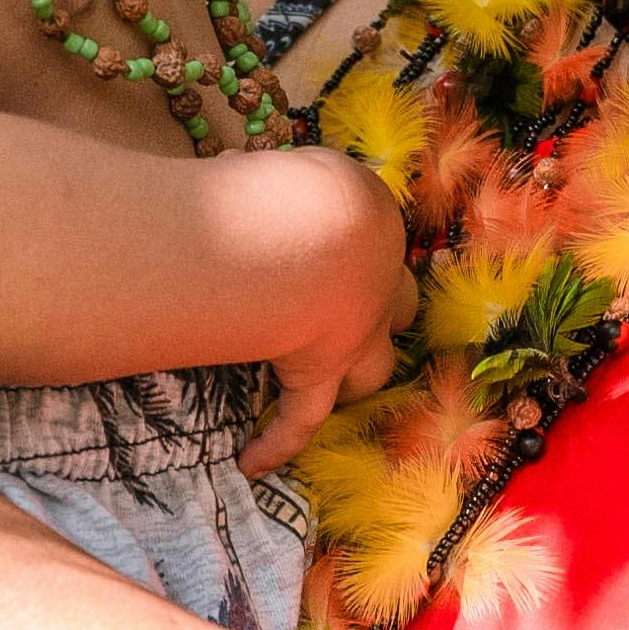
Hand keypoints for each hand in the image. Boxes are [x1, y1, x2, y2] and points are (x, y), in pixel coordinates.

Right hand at [239, 155, 410, 478]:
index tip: (334, 243)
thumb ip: (274, 176)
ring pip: (371, 369)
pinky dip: (277, 442)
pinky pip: (299, 419)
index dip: (359, 244)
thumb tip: (231, 169)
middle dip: (381, 311)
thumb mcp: (299, 165)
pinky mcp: (316, 376)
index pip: (374, 237)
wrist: (306, 236)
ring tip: (331, 383)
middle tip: (352, 311)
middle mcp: (375, 289)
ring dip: (357, 374)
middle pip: (397, 309)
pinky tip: (252, 464)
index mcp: (370, 229)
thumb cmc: (296, 187)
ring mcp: (351, 340)